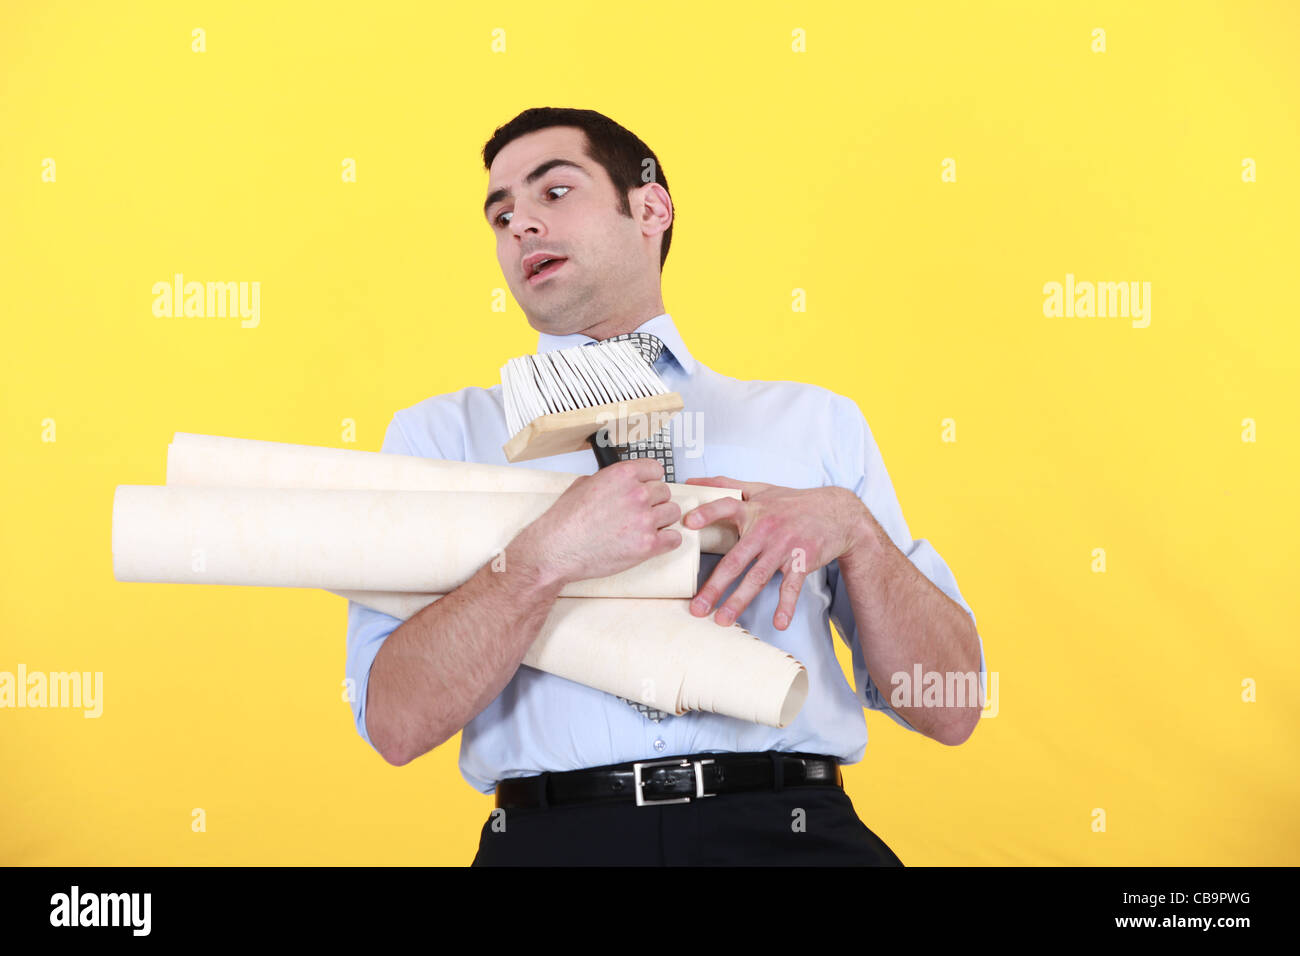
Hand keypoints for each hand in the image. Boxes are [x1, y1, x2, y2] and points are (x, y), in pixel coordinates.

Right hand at [512, 459, 681, 588]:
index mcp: (623, 475)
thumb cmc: (565, 521)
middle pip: (665, 492)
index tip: (647, 486)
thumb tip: (618, 482)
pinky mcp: (648, 545)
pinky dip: (667, 541)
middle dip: (654, 501)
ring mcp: (644, 520)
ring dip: (662, 520)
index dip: (650, 480)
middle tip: (641, 511)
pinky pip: (674, 539)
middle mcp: (637, 494)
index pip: (656, 469)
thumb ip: (608, 480)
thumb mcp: (583, 484)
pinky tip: (654, 541)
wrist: (557, 549)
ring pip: (672, 513)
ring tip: (645, 527)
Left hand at [681, 477, 871, 628]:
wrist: (836, 513)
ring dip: (739, 601)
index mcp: (753, 510)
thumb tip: (690, 482)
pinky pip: (791, 586)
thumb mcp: (759, 488)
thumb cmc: (792, 502)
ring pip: (758, 577)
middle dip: (715, 585)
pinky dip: (786, 605)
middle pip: (736, 559)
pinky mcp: (802, 561)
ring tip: (722, 620)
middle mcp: (766, 529)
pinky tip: (779, 622)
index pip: (726, 507)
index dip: (708, 513)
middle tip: (698, 607)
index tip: (688, 523)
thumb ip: (724, 485)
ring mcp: (784, 547)